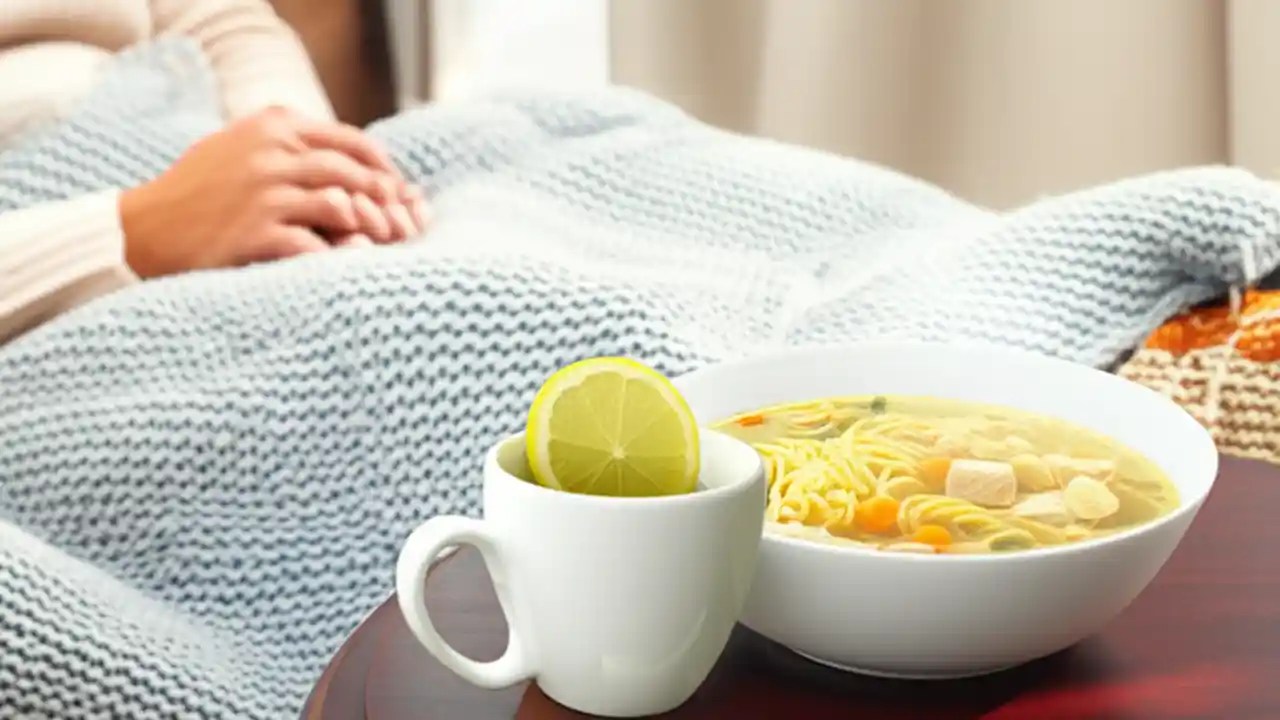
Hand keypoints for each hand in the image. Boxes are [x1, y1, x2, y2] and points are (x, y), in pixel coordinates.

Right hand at [120, 107, 428, 278]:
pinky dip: (340, 256)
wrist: (143, 230)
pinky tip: (354, 266)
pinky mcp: (256, 234)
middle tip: (403, 223)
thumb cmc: (197, 193)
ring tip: (386, 245)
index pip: (350, 140)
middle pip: (352, 173)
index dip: (383, 167)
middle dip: (385, 199)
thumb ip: (289, 144)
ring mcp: (264, 194)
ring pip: (342, 206)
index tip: (398, 189)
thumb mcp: (240, 147)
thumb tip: (351, 160)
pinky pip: (316, 245)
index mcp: (272, 126)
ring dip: (371, 228)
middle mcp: (270, 154)